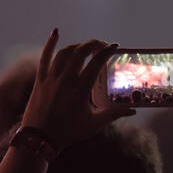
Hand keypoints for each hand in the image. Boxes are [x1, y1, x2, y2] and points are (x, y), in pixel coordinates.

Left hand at [20, 30, 132, 149]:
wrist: (39, 140)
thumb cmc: (68, 133)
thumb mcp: (94, 124)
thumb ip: (114, 114)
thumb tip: (133, 109)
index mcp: (80, 90)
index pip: (96, 63)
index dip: (107, 52)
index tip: (115, 47)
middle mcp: (65, 80)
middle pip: (81, 52)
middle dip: (94, 44)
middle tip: (102, 46)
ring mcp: (51, 78)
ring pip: (65, 52)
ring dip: (78, 46)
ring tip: (86, 48)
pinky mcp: (40, 80)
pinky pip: (45, 57)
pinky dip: (50, 43)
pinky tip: (56, 32)